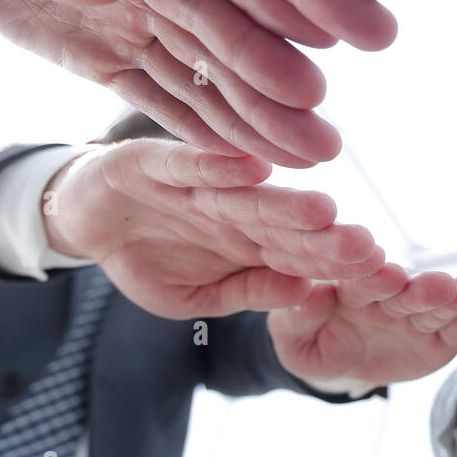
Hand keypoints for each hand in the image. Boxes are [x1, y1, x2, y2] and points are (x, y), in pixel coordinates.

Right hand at [42, 139, 383, 317]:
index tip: (374, 276)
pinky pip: (188, 161)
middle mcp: (233, 206)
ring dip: (283, 202)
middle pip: (284, 222)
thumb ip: (246, 293)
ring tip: (322, 211)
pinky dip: (216, 163)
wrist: (82, 217)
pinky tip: (250, 167)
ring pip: (247, 192)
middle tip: (365, 246)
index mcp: (249, 238)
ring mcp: (198, 182)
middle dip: (324, 236)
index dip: (333, 264)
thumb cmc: (146, 258)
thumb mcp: (194, 297)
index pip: (298, 253)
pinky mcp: (155, 160)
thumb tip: (306, 293)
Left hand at [267, 265, 456, 384]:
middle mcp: (387, 297)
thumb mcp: (294, 340)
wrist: (339, 368)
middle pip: (406, 292)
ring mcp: (415, 315)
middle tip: (441, 284)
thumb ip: (299, 317)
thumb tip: (313, 293)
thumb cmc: (310, 345)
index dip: (374, 278)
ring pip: (435, 307)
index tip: (387, 274)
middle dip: (422, 289)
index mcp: (350, 290)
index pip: (362, 282)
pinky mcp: (439, 338)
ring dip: (451, 300)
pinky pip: (456, 327)